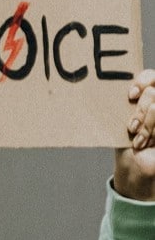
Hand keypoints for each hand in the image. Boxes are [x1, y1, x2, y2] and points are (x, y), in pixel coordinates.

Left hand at [115, 68, 154, 199]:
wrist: (133, 164)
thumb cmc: (124, 139)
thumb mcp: (119, 119)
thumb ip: (116, 102)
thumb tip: (90, 88)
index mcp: (147, 94)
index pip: (150, 75)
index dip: (142, 81)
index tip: (130, 96)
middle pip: (152, 93)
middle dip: (141, 112)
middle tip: (131, 128)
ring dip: (146, 126)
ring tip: (138, 138)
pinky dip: (152, 134)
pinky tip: (145, 143)